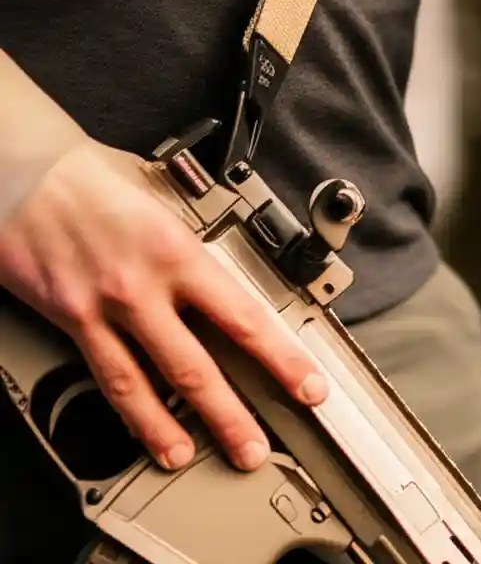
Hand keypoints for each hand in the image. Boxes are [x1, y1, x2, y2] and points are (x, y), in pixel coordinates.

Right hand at [0, 141, 326, 471]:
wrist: (24, 168)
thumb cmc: (93, 179)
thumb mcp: (164, 205)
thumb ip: (195, 248)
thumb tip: (229, 278)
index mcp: (181, 252)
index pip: (246, 318)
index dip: (282, 361)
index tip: (308, 386)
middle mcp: (144, 285)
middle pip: (199, 366)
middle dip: (232, 415)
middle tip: (256, 449)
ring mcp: (103, 307)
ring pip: (148, 383)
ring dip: (175, 428)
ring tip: (197, 456)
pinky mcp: (68, 317)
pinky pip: (104, 373)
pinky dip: (129, 410)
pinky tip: (146, 431)